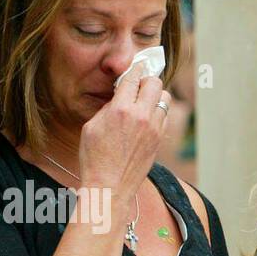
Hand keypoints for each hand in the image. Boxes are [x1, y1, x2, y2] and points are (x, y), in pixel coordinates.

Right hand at [78, 62, 170, 220]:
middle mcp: (141, 116)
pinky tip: (146, 118)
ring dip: (155, 96)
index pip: (133, 77)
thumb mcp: (91, 126)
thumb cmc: (94, 159)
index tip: (134, 68)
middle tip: (138, 86)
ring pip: (164, 98)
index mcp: (121, 110)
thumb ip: (108, 107)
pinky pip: (165, 116)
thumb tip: (119, 98)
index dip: (133, 70)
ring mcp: (154, 129)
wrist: (109, 187)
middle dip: (146, 80)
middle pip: (155, 83)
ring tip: (144, 103)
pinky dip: (158, 112)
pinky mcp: (159, 140)